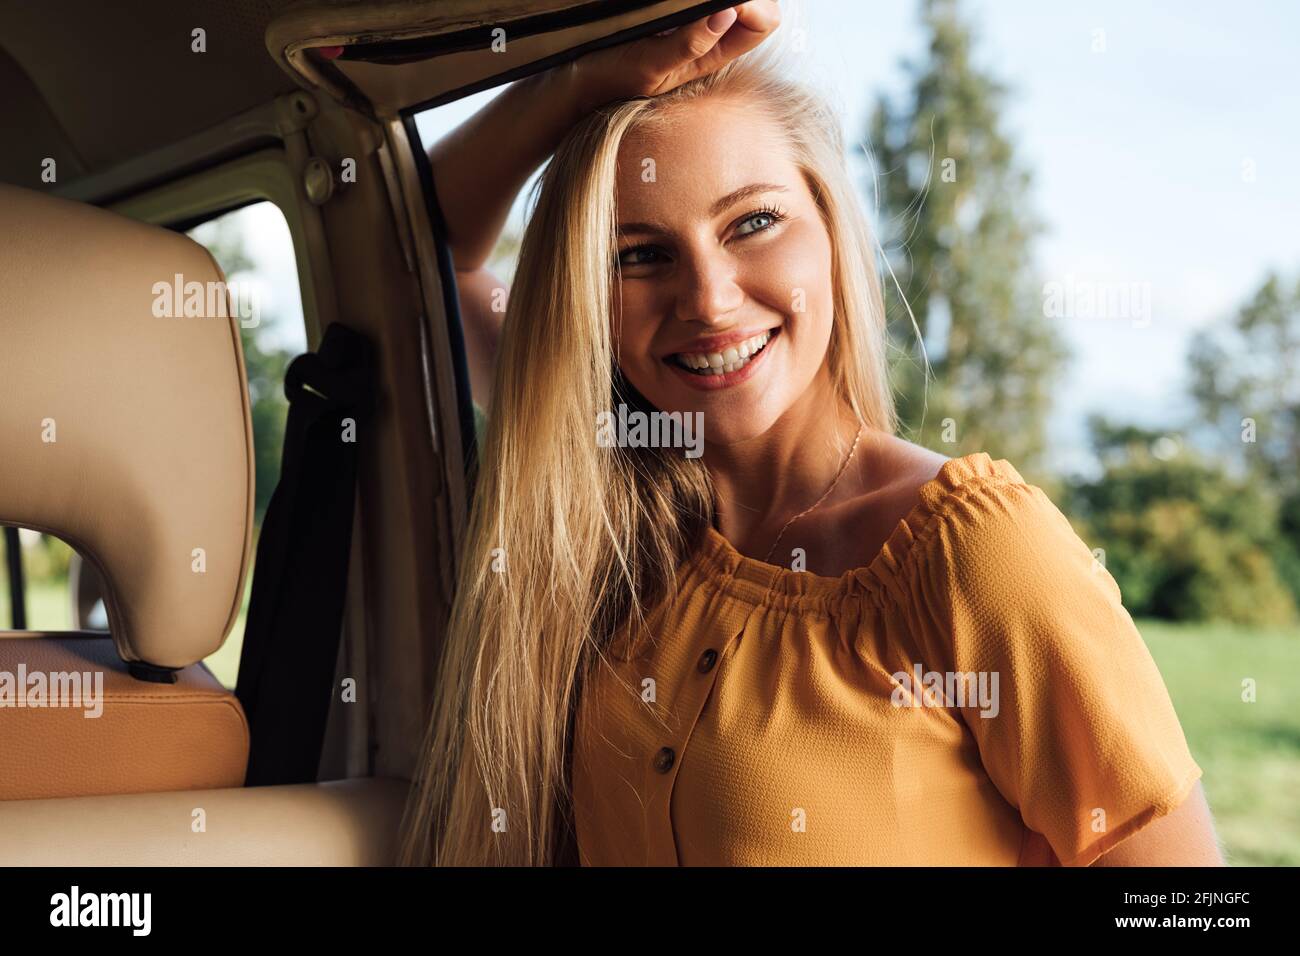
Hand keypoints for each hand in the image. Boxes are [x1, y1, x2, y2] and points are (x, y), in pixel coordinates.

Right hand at [562, 1, 781, 114]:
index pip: (764, 23)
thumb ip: (689, 43)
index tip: (723, 0)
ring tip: (688, 0)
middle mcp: (713, 35)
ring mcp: (697, 22)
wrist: (580, 77)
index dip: (755, 3)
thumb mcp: (652, 65)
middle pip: (757, 2)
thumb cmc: (613, 75)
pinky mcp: (678, 12)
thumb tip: (727, 11)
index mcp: (716, 52)